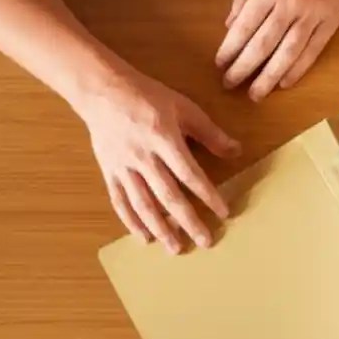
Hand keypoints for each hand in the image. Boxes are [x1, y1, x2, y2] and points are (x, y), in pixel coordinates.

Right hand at [78, 65, 240, 253]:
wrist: (102, 90)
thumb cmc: (147, 97)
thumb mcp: (184, 108)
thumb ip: (210, 133)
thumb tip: (236, 151)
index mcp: (164, 139)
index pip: (190, 174)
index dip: (208, 195)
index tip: (223, 213)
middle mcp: (144, 157)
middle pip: (168, 195)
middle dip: (188, 221)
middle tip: (205, 241)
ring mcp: (124, 166)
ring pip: (143, 203)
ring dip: (160, 228)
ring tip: (175, 248)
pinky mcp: (109, 171)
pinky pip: (120, 200)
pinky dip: (130, 220)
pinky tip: (143, 236)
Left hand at [216, 0, 338, 100]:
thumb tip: (230, 28)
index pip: (244, 27)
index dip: (230, 50)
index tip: (220, 66)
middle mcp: (289, 3)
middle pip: (263, 45)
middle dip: (244, 68)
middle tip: (231, 86)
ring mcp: (312, 14)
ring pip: (288, 53)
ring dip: (269, 76)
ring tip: (256, 94)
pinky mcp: (331, 19)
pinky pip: (313, 50)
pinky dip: (298, 68)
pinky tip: (285, 82)